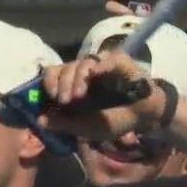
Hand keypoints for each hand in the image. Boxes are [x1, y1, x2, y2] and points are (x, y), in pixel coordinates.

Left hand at [37, 51, 164, 140]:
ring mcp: (101, 66)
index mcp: (74, 87)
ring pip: (82, 62)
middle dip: (62, 83)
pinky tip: (95, 74)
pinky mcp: (118, 62)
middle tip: (65, 100)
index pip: (54, 75)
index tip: (51, 96)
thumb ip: (66, 124)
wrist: (145, 117)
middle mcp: (84, 74)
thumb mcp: (88, 128)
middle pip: (65, 67)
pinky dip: (100, 66)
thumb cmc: (116, 120)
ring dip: (77, 78)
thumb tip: (41, 121)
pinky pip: (107, 59)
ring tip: (79, 96)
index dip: (49, 82)